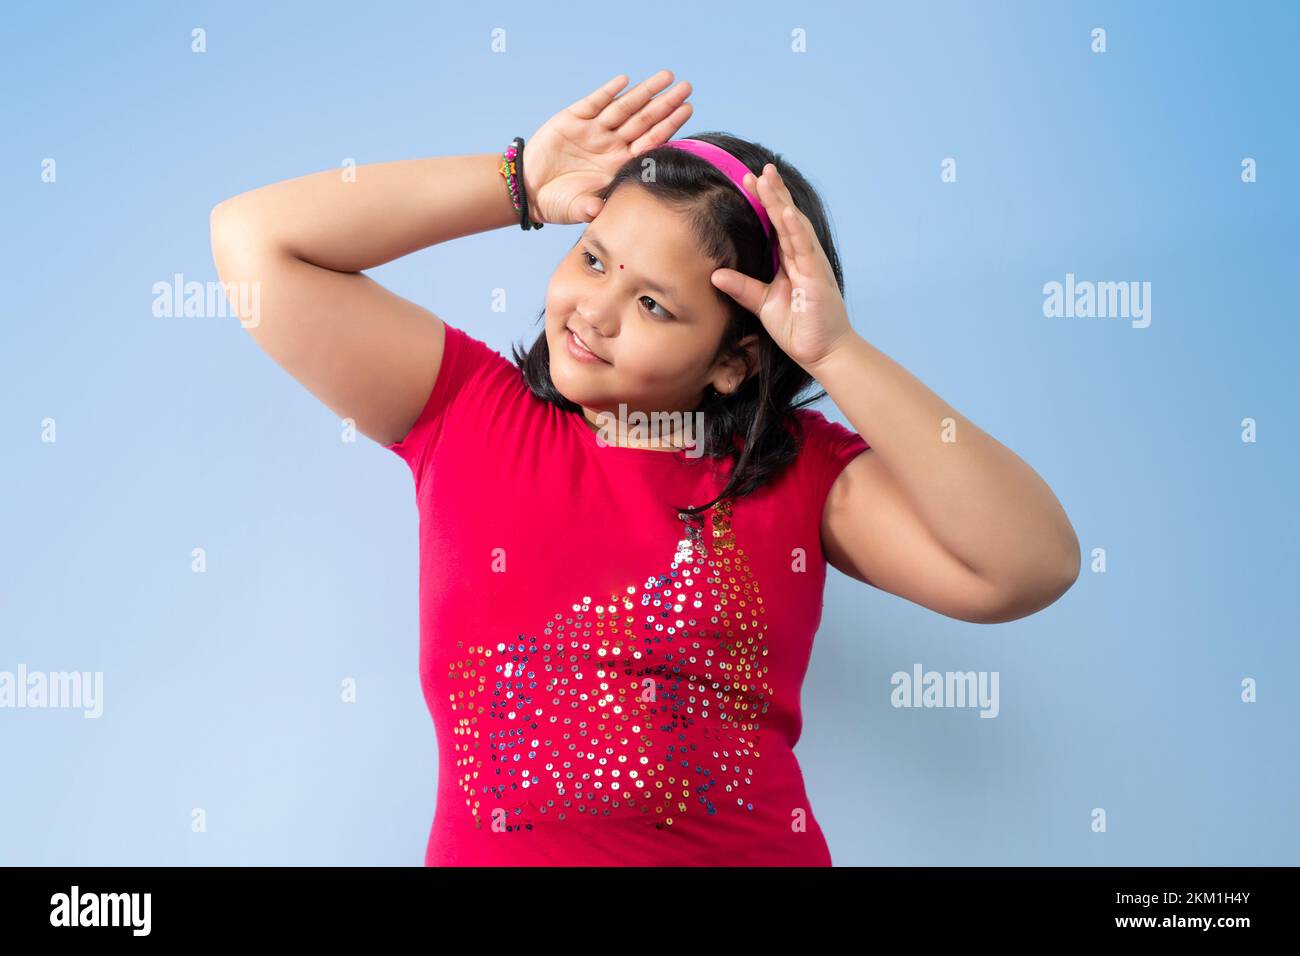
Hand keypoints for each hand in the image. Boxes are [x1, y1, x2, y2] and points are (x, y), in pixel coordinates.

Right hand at [522, 70, 692, 225]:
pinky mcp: (573, 119)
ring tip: (667, 76)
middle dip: (665, 103)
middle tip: (686, 87)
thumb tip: (598, 211)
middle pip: (644, 120)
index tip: (687, 110)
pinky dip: (608, 91)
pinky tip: (625, 81)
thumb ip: (588, 208)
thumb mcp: (575, 208)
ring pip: (624, 107)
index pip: (650, 142)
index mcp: (619, 165)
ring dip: (645, 92)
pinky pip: (595, 102)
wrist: (530, 191)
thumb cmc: (558, 204)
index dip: (669, 126)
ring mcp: (594, 131)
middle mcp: (611, 145)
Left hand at [709, 164, 856, 370]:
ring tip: (769, 179)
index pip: (775, 226)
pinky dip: (795, 230)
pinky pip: (805, 249)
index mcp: (791, 262)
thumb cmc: (798, 329)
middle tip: (759, 169)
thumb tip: (715, 274)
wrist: (823, 353)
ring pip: (794, 226)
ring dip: (781, 202)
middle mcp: (803, 258)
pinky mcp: (817, 278)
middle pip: (786, 218)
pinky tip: (785, 213)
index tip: (748, 181)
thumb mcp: (763, 305)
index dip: (764, 203)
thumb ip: (742, 287)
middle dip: (773, 193)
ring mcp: (812, 265)